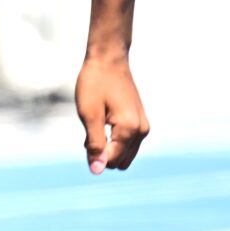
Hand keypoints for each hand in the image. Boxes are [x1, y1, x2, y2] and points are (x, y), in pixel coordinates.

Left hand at [75, 54, 148, 173]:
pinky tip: (103, 124)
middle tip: (91, 130)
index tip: (86, 136)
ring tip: (97, 126)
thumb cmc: (95, 84)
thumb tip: (97, 171)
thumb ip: (94, 144)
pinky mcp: (141, 123)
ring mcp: (143, 127)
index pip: (112, 161)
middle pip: (119, 162)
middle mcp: (142, 131)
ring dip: (108, 149)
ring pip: (124, 156)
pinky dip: (114, 142)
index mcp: (130, 129)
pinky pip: (127, 145)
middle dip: (102, 154)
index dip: (94, 155)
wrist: (108, 60)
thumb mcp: (89, 114)